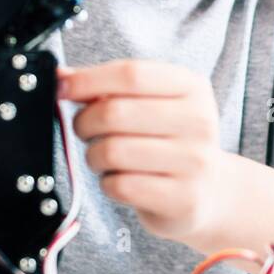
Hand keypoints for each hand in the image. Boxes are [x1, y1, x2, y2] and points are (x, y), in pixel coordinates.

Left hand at [57, 57, 226, 248]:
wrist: (210, 192)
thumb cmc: (169, 141)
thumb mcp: (151, 104)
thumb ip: (108, 88)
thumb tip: (62, 78)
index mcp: (192, 87)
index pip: (130, 74)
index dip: (88, 80)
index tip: (63, 88)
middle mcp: (199, 121)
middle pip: (115, 112)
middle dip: (85, 122)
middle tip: (85, 130)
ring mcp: (194, 162)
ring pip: (112, 151)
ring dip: (94, 155)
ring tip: (104, 157)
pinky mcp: (183, 199)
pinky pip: (120, 185)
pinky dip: (108, 183)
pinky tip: (120, 179)